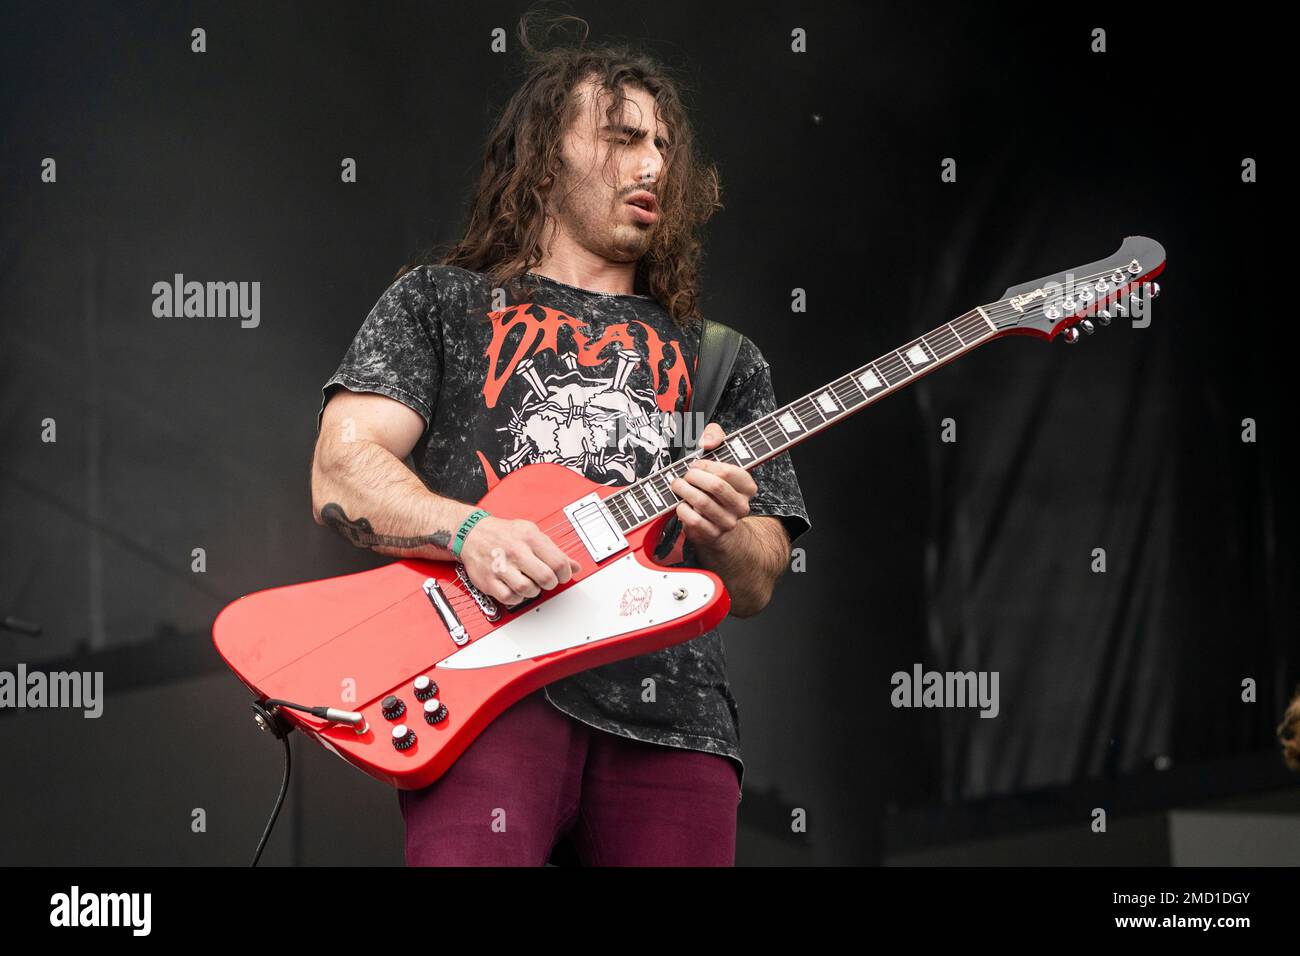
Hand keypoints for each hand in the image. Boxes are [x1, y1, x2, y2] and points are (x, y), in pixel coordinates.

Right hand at [459, 515, 580, 605]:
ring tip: (531, 583)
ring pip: (528, 589)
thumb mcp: (532, 532)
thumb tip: (575, 566)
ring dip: (534, 591)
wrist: (471, 533)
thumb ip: (554, 550)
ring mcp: (501, 566)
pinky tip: (517, 589)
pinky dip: (517, 597)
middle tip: (548, 581)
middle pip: (546, 578)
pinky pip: (509, 598)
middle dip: (551, 583)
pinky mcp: (488, 580)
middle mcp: (516, 551)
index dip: (565, 574)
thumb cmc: (503, 533)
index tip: (563, 575)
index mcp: (529, 537)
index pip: (559, 562)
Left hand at [670, 422, 758, 550]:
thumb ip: (715, 435)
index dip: (706, 466)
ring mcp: (727, 522)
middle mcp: (741, 506)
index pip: (727, 472)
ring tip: (678, 486)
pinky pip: (693, 520)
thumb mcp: (720, 455)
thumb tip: (707, 442)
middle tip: (685, 475)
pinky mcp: (712, 534)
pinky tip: (681, 504)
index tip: (696, 465)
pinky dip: (681, 509)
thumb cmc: (716, 486)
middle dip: (693, 477)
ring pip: (702, 502)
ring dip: (684, 491)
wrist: (718, 525)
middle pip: (715, 486)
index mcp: (748, 486)